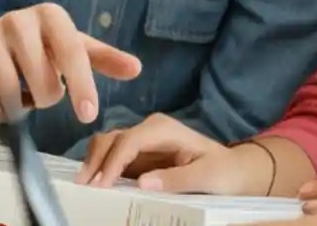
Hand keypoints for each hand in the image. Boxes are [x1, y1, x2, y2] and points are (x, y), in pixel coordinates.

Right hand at [0, 3, 141, 123]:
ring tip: (17, 90)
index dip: (83, 85)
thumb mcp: (69, 49)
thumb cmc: (34, 50)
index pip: (73, 53)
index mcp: (50, 15)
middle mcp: (17, 19)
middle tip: (39, 90)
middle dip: (46, 98)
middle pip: (44, 83)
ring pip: (14, 95)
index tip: (89, 116)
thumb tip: (137, 69)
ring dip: (20, 106)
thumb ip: (103, 59)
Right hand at [75, 113, 226, 186]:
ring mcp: (142, 142)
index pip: (129, 141)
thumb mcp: (206, 176)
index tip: (100, 185)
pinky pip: (114, 159)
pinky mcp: (140, 156)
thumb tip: (142, 182)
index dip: (111, 162)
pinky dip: (102, 169)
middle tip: (82, 186)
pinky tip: (96, 185)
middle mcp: (148, 130)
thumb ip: (176, 179)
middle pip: (112, 138)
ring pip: (108, 145)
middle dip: (95, 160)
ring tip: (85, 187)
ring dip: (94, 163)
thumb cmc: (223, 172)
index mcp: (163, 129)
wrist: (234, 171)